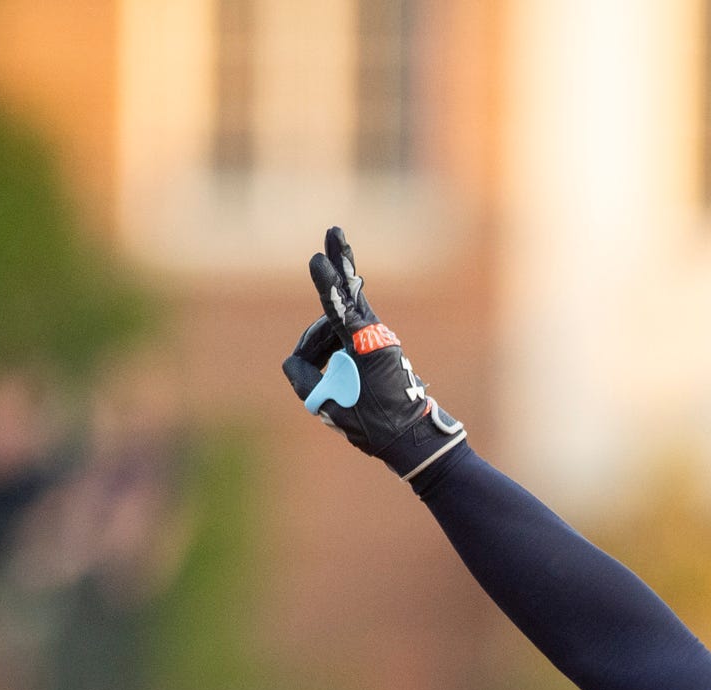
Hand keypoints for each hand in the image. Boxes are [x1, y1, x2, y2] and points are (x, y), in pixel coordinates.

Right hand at [280, 226, 466, 479]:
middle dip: (340, 262)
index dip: (326, 284)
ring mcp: (377, 337)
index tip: (317, 259)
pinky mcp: (375, 344)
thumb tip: (297, 359)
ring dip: (321, 344)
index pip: (340, 309)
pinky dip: (335, 323)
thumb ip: (304, 377)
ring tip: (331, 383)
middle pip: (347, 294)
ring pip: (337, 322)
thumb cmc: (374, 424)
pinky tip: (335, 307)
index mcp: (367, 347)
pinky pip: (349, 325)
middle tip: (334, 230)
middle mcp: (375, 335)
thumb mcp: (329, 406)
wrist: (412, 438)